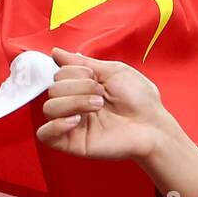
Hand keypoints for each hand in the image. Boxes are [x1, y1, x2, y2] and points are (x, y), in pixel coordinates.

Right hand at [36, 47, 168, 160]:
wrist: (152, 125)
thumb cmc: (140, 99)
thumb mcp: (112, 71)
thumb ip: (82, 63)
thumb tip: (56, 53)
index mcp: (82, 87)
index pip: (58, 74)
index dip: (75, 72)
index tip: (97, 78)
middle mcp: (74, 105)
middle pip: (52, 89)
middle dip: (77, 87)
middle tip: (101, 95)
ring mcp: (72, 125)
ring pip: (48, 108)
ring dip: (73, 102)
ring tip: (98, 106)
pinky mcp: (73, 143)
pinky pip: (45, 135)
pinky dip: (55, 125)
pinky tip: (77, 120)